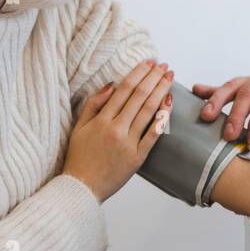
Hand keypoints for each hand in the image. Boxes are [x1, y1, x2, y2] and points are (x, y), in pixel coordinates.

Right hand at [63, 59, 173, 201]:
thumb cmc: (79, 157)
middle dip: (154, 78)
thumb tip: (111, 84)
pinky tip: (170, 103)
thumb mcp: (79, 127)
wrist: (81, 187)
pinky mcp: (138, 157)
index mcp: (101, 120)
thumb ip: (93, 104)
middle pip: (139, 96)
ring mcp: (128, 143)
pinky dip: (162, 117)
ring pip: (148, 111)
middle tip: (165, 66)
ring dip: (161, 91)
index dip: (139, 73)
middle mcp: (115, 129)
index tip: (149, 63)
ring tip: (170, 77)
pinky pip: (153, 134)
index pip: (124, 89)